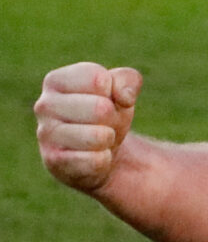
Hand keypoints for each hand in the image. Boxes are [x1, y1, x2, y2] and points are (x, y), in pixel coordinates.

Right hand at [35, 62, 142, 192]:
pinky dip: (104, 159)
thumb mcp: (121, 88)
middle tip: (104, 122)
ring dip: (109, 138)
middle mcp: (44, 105)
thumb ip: (128, 80)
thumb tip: (124, 98)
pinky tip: (92, 156)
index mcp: (56, 80)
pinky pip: (97, 160)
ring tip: (99, 137)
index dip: (114, 91)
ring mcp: (46, 134)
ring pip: (99, 136)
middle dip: (114, 117)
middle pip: (101, 109)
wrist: (97, 150)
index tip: (106, 98)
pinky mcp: (54, 161)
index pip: (99, 80)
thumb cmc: (106, 111)